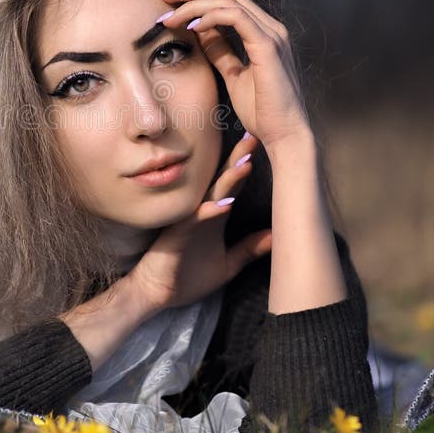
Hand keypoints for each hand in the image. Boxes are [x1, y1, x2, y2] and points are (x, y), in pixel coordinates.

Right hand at [126, 131, 272, 311]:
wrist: (156, 295)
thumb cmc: (188, 277)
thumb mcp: (228, 264)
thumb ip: (249, 248)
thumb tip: (278, 236)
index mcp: (214, 216)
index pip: (232, 185)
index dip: (245, 166)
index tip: (263, 145)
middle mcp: (201, 213)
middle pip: (222, 181)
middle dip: (238, 159)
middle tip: (255, 137)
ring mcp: (188, 222)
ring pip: (209, 194)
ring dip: (227, 179)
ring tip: (246, 163)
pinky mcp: (177, 235)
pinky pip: (194, 219)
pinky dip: (209, 211)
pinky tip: (224, 203)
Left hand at [154, 0, 310, 152]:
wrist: (283, 136)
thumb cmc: (261, 111)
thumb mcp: (233, 75)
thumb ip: (220, 51)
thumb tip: (200, 31)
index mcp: (262, 31)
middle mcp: (270, 27)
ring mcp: (272, 34)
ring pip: (228, 0)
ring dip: (193, 4)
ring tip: (168, 16)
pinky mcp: (269, 46)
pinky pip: (236, 18)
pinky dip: (210, 17)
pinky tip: (191, 27)